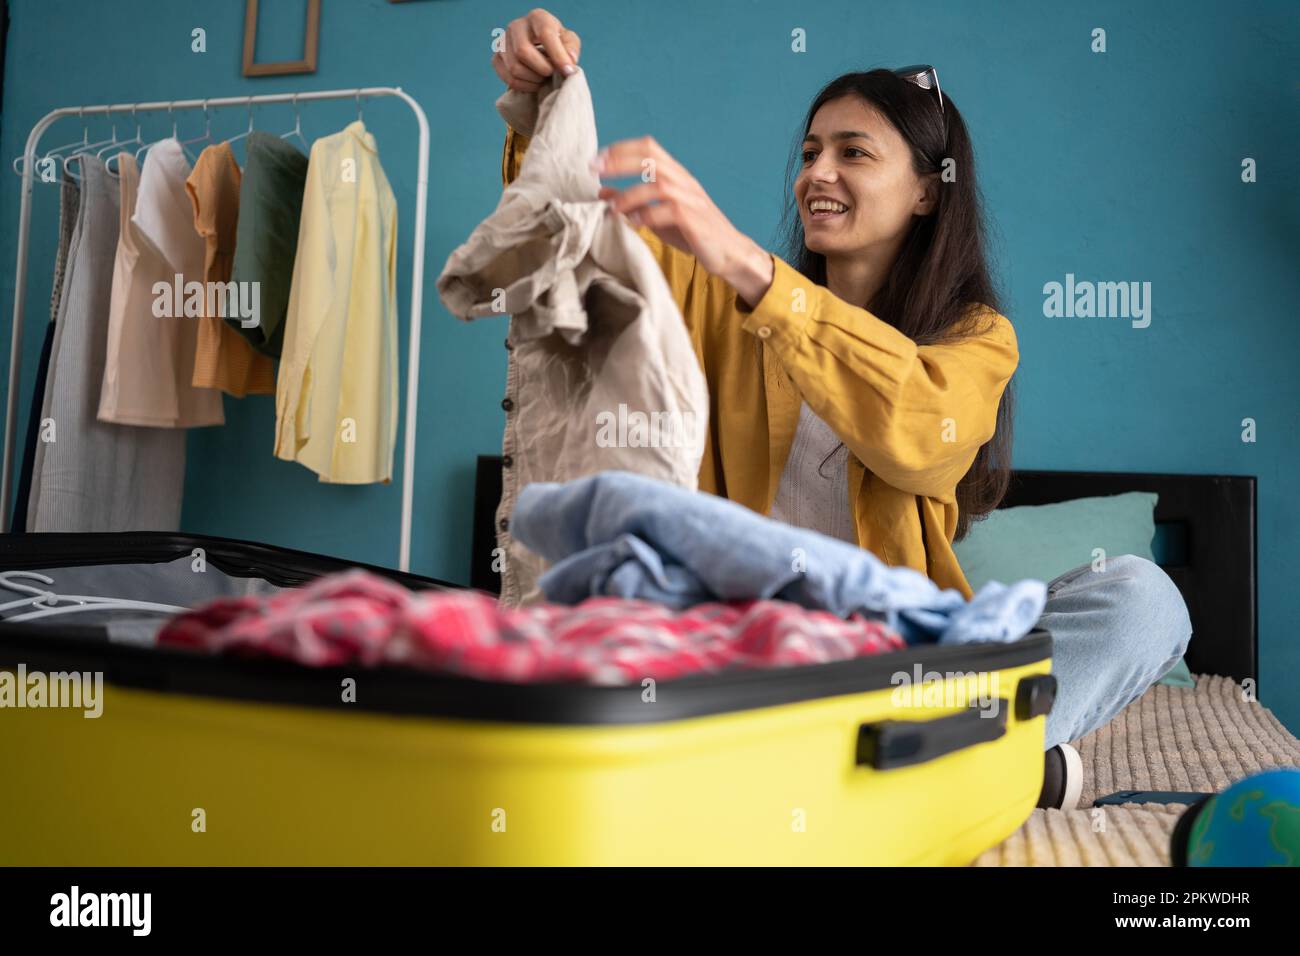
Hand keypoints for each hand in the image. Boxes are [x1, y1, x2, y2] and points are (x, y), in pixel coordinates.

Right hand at [492, 8, 581, 91]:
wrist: (540, 50)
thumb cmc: (557, 44)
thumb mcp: (569, 41)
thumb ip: (571, 49)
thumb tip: (569, 62)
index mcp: (537, 18)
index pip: (544, 34)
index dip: (557, 55)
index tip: (568, 71)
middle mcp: (516, 26)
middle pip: (522, 52)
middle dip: (541, 69)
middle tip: (551, 74)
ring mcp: (503, 42)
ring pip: (514, 68)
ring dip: (533, 80)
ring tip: (543, 78)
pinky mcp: (497, 58)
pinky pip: (508, 78)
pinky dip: (524, 86)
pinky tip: (533, 82)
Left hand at [595, 136, 773, 304]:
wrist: (728, 252)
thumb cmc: (693, 232)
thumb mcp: (657, 215)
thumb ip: (633, 202)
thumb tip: (603, 193)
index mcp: (676, 175)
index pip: (649, 148)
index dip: (622, 149)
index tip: (597, 159)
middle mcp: (684, 181)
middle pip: (651, 159)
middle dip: (620, 162)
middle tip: (595, 170)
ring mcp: (691, 199)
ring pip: (658, 184)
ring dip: (631, 194)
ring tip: (612, 208)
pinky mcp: (695, 219)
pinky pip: (669, 211)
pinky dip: (648, 216)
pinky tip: (633, 224)